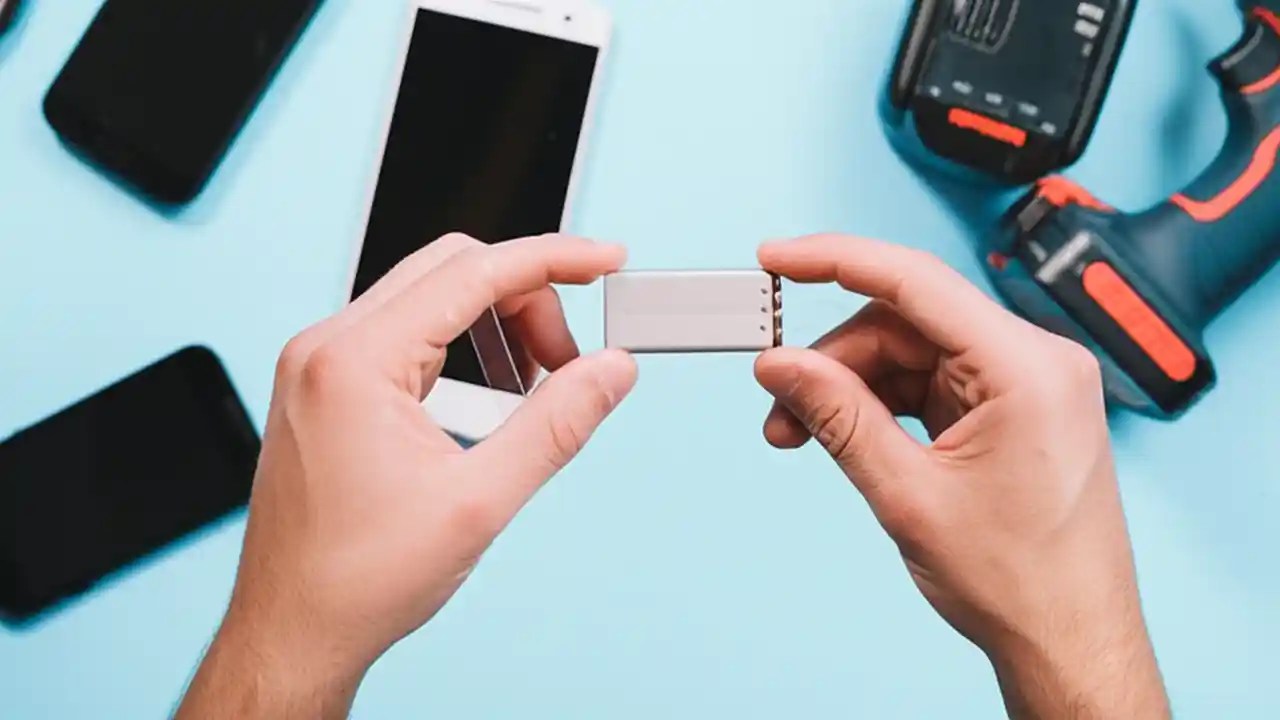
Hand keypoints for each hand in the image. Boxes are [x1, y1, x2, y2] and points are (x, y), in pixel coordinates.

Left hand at [177, 234, 636, 719]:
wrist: (292, 630)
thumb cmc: (359, 579)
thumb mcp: (479, 502)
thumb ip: (557, 424)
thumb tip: (610, 370)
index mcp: (354, 360)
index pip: (472, 271)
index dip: (552, 259)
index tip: (604, 260)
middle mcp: (326, 347)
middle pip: (450, 270)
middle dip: (525, 297)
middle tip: (571, 359)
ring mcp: (316, 364)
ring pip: (426, 298)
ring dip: (492, 321)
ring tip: (534, 383)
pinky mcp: (321, 386)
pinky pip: (400, 332)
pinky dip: (456, 345)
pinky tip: (487, 391)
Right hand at [754, 235, 1169, 719]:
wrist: (1070, 641)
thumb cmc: (1022, 583)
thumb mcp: (908, 495)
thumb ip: (839, 417)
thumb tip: (782, 367)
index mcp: (1028, 369)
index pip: (917, 282)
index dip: (836, 261)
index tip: (778, 259)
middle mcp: (1036, 363)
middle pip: (907, 323)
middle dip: (834, 360)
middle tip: (779, 403)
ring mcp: (1028, 386)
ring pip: (913, 354)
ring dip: (852, 387)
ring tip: (801, 433)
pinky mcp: (1014, 409)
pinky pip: (932, 382)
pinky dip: (883, 404)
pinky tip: (846, 435)